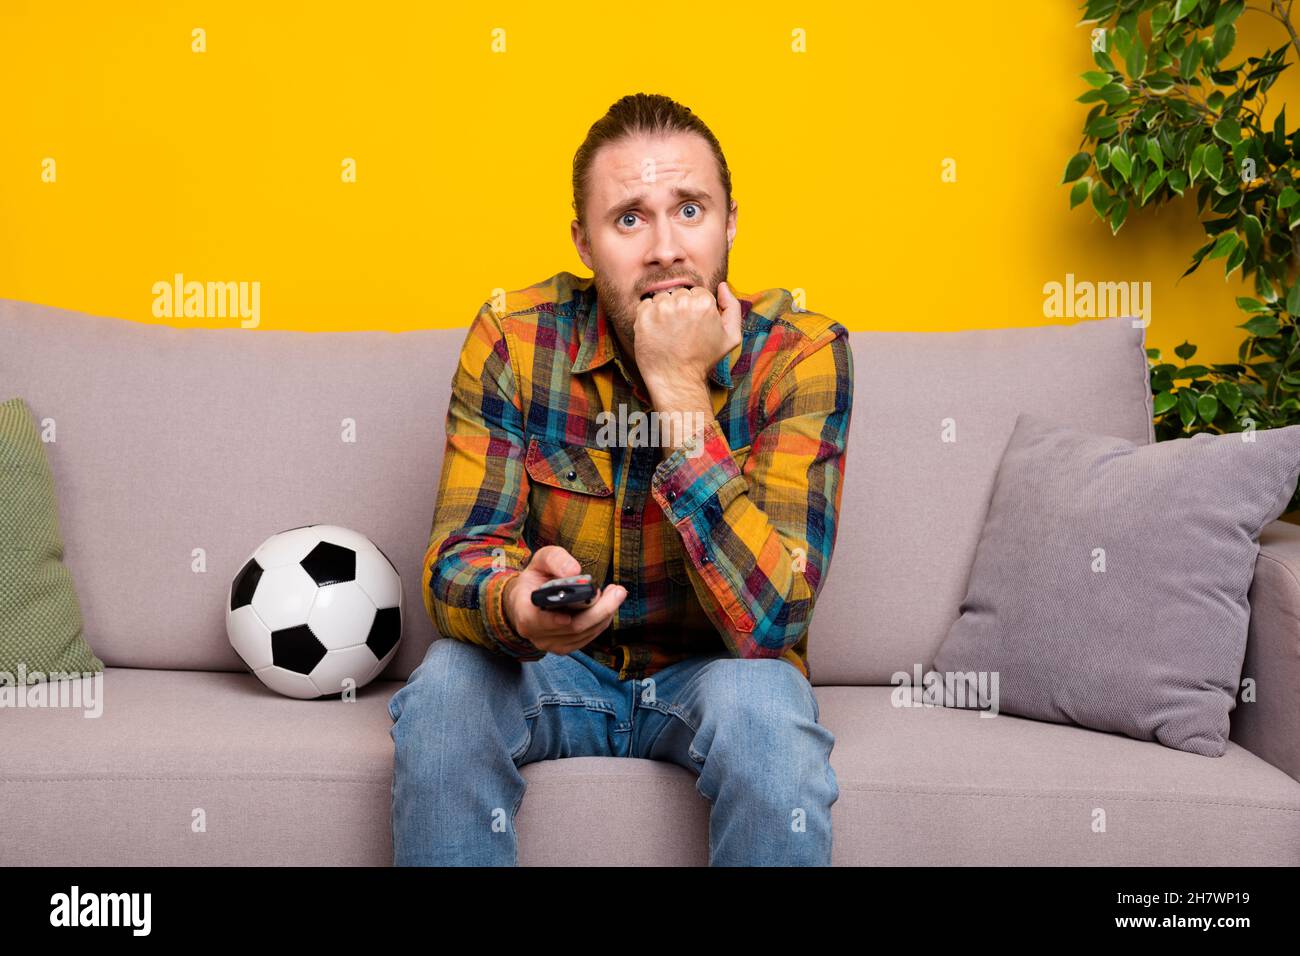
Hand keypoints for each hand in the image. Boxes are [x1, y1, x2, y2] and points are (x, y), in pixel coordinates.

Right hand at [502, 545, 626, 654]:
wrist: (529, 598)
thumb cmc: (536, 578)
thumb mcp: (541, 559)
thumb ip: (556, 560)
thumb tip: (574, 572)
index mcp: (523, 609)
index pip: (533, 620)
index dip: (552, 620)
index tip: (569, 615)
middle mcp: (535, 631)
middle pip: (571, 627)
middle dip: (599, 610)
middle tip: (617, 591)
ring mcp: (549, 643)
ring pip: (583, 634)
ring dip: (604, 614)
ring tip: (615, 594)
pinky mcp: (564, 647)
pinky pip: (587, 638)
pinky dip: (601, 622)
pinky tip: (608, 606)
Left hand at [633, 281, 741, 396]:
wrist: (676, 380)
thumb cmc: (704, 360)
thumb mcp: (731, 337)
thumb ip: (733, 307)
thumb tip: (722, 285)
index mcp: (704, 303)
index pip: (697, 293)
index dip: (696, 309)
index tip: (693, 326)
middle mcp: (682, 302)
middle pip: (679, 293)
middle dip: (679, 308)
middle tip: (681, 331)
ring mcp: (661, 309)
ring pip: (662, 298)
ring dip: (664, 311)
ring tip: (669, 333)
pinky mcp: (643, 316)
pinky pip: (645, 305)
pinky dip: (649, 316)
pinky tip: (657, 332)